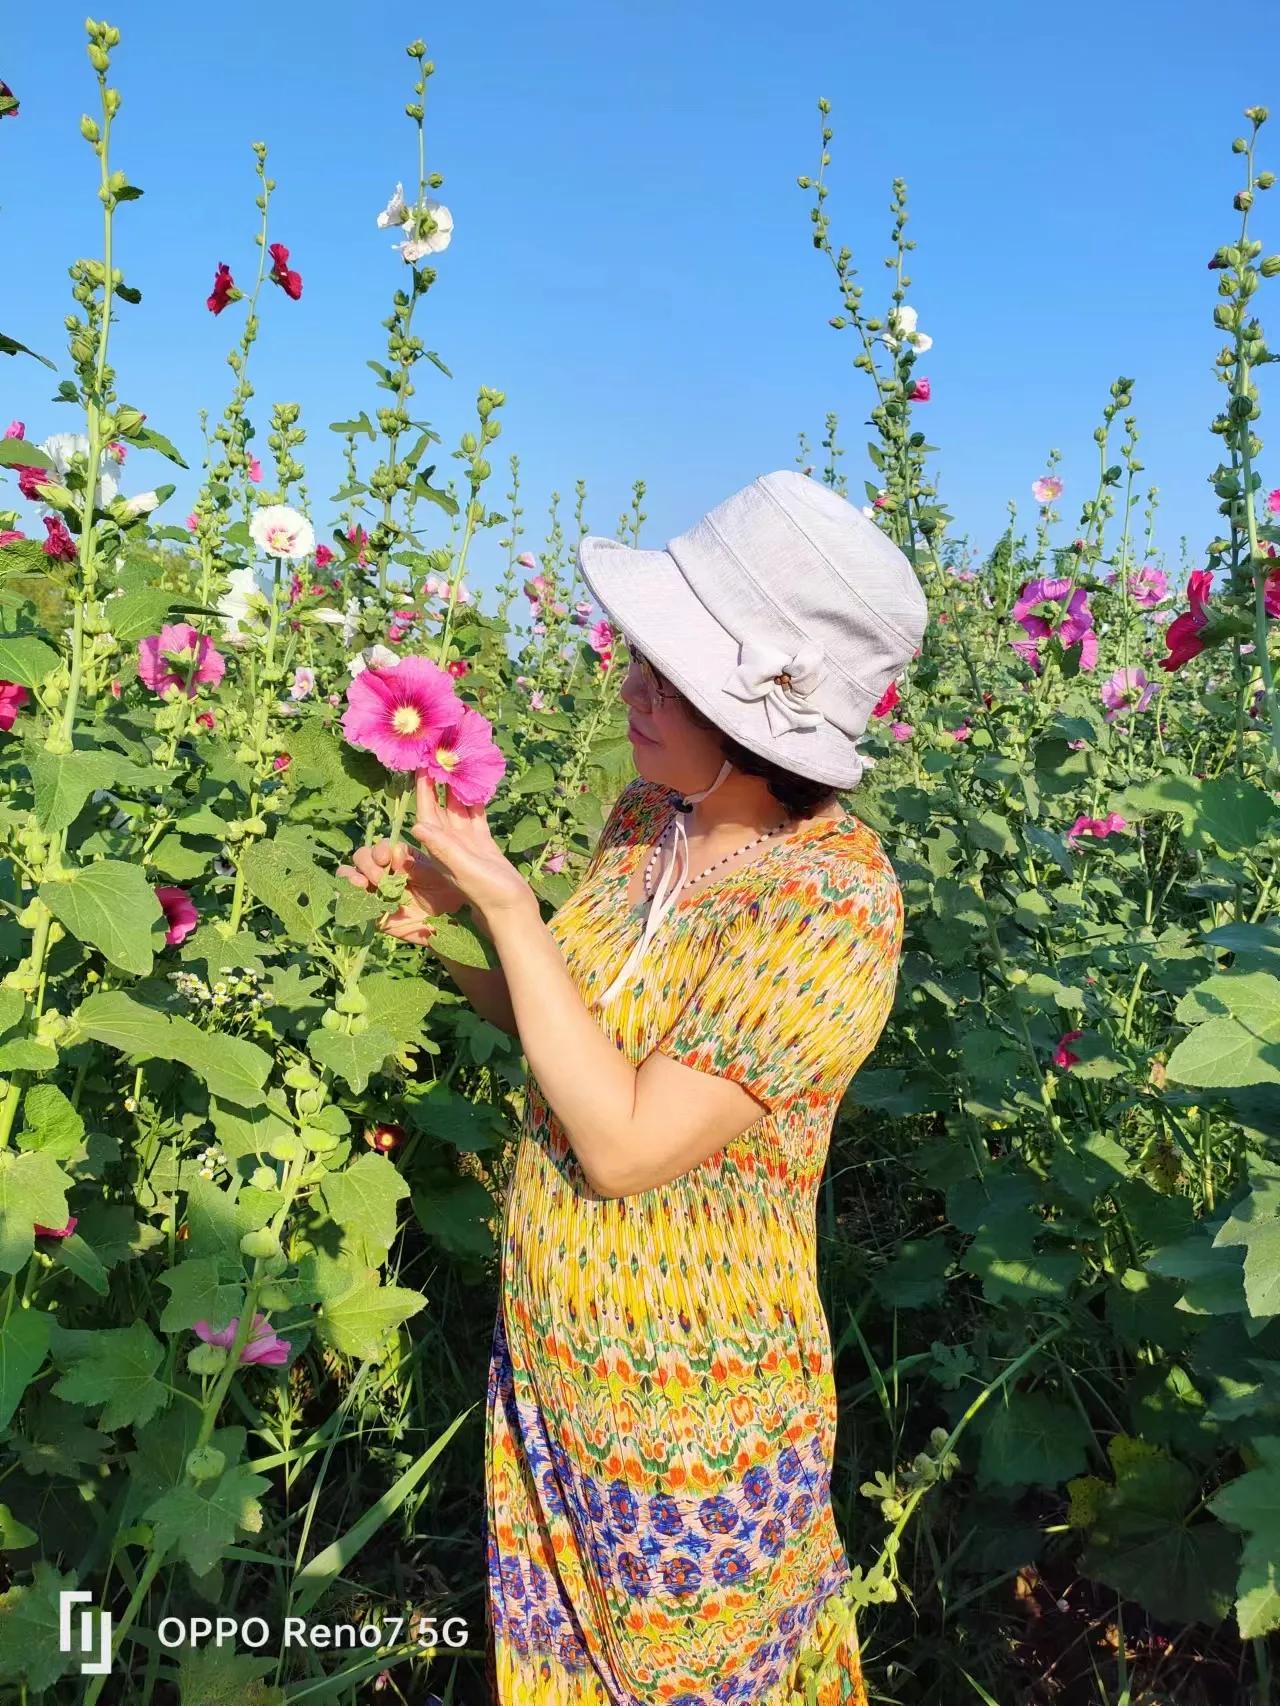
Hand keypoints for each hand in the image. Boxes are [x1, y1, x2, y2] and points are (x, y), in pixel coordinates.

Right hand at [337, 836, 465, 946]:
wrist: (448, 924)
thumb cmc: (446, 893)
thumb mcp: (436, 875)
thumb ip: (416, 865)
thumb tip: (395, 851)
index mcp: (400, 858)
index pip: (382, 847)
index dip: (380, 850)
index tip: (387, 859)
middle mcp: (384, 871)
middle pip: (362, 857)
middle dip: (368, 864)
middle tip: (380, 878)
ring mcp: (375, 890)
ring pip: (350, 874)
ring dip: (352, 875)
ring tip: (363, 883)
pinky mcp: (370, 911)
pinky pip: (350, 901)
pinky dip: (346, 895)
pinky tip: (355, 894)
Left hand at [409, 771, 535, 925]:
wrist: (513, 910)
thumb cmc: (488, 893)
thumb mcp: (464, 869)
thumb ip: (443, 848)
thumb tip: (416, 826)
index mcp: (441, 848)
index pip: (427, 812)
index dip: (422, 789)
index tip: (420, 765)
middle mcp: (450, 843)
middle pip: (440, 807)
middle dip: (437, 783)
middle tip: (437, 756)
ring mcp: (467, 843)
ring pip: (458, 809)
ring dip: (456, 788)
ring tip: (456, 764)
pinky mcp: (483, 843)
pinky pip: (475, 816)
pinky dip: (475, 801)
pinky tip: (477, 785)